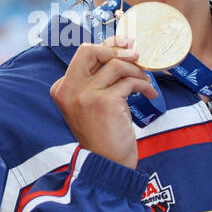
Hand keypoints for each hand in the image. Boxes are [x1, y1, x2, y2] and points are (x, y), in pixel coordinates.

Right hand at [50, 36, 156, 169]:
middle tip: (136, 54)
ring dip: (136, 71)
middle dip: (116, 48)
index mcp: (62, 89)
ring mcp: (85, 95)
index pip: (83, 55)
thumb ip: (97, 81)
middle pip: (90, 50)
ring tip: (146, 83)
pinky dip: (144, 85)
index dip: (107, 48)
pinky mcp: (104, 101)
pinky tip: (149, 94)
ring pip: (115, 65)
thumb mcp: (92, 105)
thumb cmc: (102, 135)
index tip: (125, 46)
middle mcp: (69, 89)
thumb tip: (121, 52)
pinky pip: (129, 82)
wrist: (106, 164)